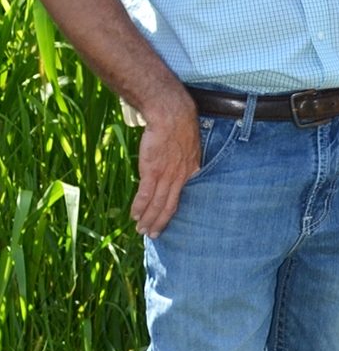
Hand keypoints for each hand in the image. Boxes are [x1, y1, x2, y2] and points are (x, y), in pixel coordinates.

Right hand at [130, 95, 200, 237]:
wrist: (172, 115)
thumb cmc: (180, 126)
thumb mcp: (190, 147)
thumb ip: (185, 161)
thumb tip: (177, 168)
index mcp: (190, 171)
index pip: (182, 198)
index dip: (173, 212)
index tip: (167, 222)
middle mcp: (180, 177)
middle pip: (169, 205)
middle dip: (160, 222)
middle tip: (152, 235)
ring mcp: (166, 175)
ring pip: (157, 203)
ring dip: (148, 218)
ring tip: (141, 230)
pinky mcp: (153, 171)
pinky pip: (145, 194)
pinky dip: (140, 207)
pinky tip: (135, 215)